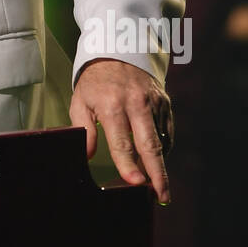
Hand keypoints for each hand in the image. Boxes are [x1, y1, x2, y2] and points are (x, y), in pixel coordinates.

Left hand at [70, 58, 172, 203]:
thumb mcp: (80, 100)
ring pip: (161, 140)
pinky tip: (157, 161)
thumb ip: (84, 128)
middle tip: (161, 196)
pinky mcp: (165, 102)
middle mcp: (136, 104)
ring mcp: (154, 103)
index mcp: (112, 105)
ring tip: (158, 187)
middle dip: (157, 174)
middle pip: (149, 145)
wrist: (119, 50)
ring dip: (160, 165)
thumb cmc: (95, 82)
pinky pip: (167, 131)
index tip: (135, 183)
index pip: (122, 141)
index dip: (128, 164)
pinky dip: (164, 148)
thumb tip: (88, 155)